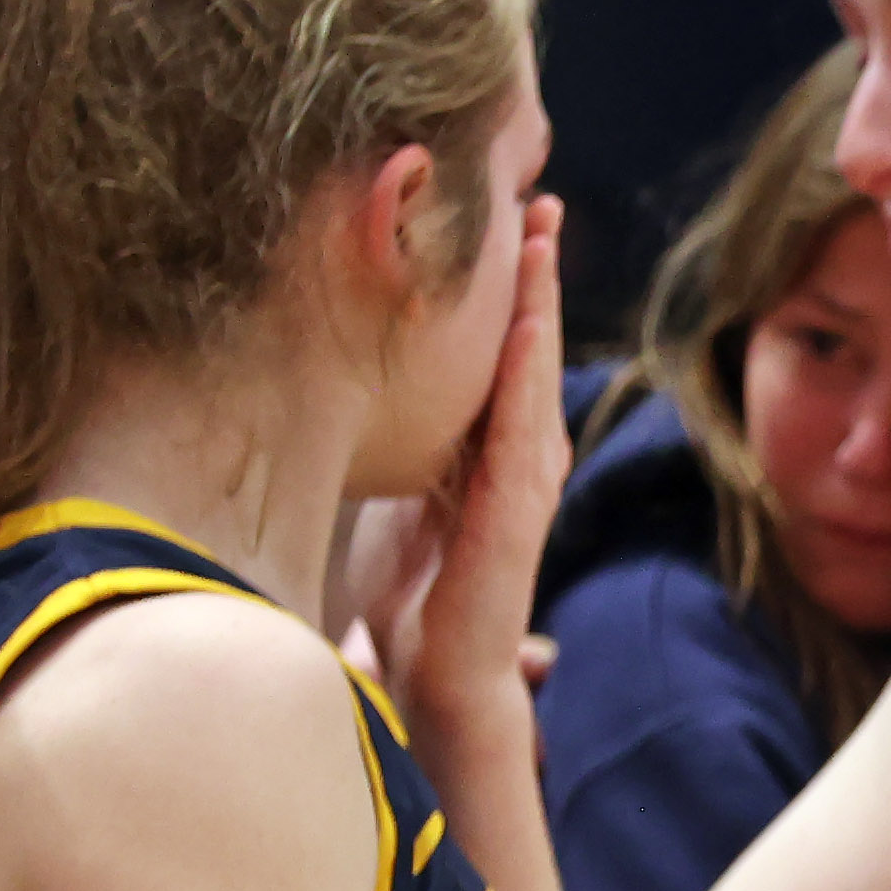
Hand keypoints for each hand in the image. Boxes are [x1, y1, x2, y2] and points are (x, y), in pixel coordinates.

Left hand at [376, 198, 572, 739]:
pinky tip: (527, 325)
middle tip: (539, 199)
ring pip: (535, 377)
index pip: (501, 358)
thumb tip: (348, 407)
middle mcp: (514, 462)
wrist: (437, 690)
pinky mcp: (514, 520)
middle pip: (530, 351)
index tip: (506, 225)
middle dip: (536, 277)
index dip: (509, 293)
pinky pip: (523, 432)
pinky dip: (529, 376)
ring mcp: (522, 489)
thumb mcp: (390, 511)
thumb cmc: (411, 609)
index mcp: (485, 457)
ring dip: (542, 307)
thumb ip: (395, 460)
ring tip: (542, 239)